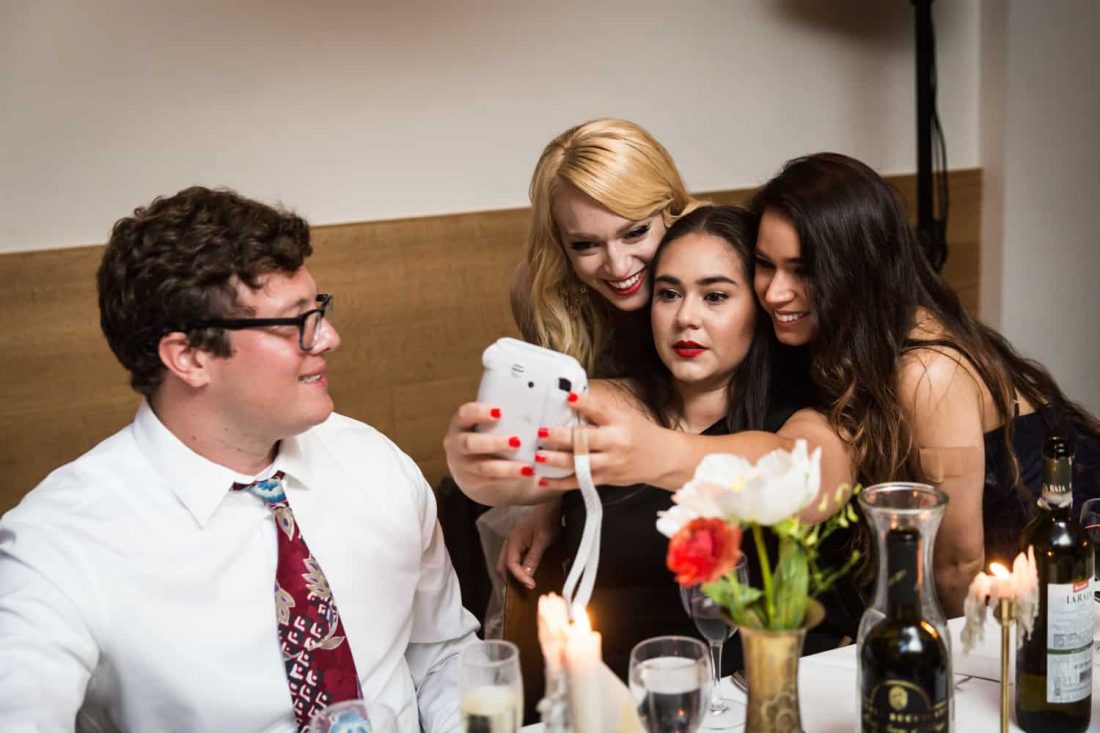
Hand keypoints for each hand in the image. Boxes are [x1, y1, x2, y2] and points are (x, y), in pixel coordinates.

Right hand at [443, 402, 537, 504]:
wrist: (471, 465)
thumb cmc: (485, 435)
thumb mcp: (485, 424)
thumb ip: (501, 416)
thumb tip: (530, 401)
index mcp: (460, 424)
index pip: (464, 414)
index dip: (479, 413)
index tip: (499, 412)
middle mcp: (456, 444)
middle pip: (470, 443)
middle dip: (494, 443)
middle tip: (517, 441)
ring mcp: (463, 465)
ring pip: (483, 467)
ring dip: (507, 467)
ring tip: (527, 466)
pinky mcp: (473, 481)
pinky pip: (492, 481)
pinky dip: (510, 477)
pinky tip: (526, 473)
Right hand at [496, 498, 562, 588]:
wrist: (550, 507)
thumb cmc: (547, 521)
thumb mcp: (543, 541)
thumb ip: (533, 558)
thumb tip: (527, 575)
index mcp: (513, 541)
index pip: (511, 565)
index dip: (519, 577)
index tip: (530, 585)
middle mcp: (509, 542)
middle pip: (502, 566)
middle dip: (509, 580)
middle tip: (520, 592)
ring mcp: (512, 542)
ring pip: (505, 563)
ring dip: (511, 575)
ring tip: (521, 586)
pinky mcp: (518, 543)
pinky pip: (512, 559)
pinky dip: (515, 569)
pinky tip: (524, 574)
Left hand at [534, 382, 671, 489]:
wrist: (661, 458)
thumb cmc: (638, 433)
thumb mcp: (623, 416)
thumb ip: (598, 412)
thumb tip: (568, 401)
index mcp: (619, 422)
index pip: (600, 410)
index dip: (583, 403)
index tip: (567, 398)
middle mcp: (615, 443)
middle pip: (586, 440)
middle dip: (562, 437)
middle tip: (542, 432)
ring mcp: (610, 463)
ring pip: (580, 463)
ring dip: (557, 460)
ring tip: (538, 456)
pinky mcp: (605, 479)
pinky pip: (580, 481)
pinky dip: (560, 482)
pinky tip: (543, 479)